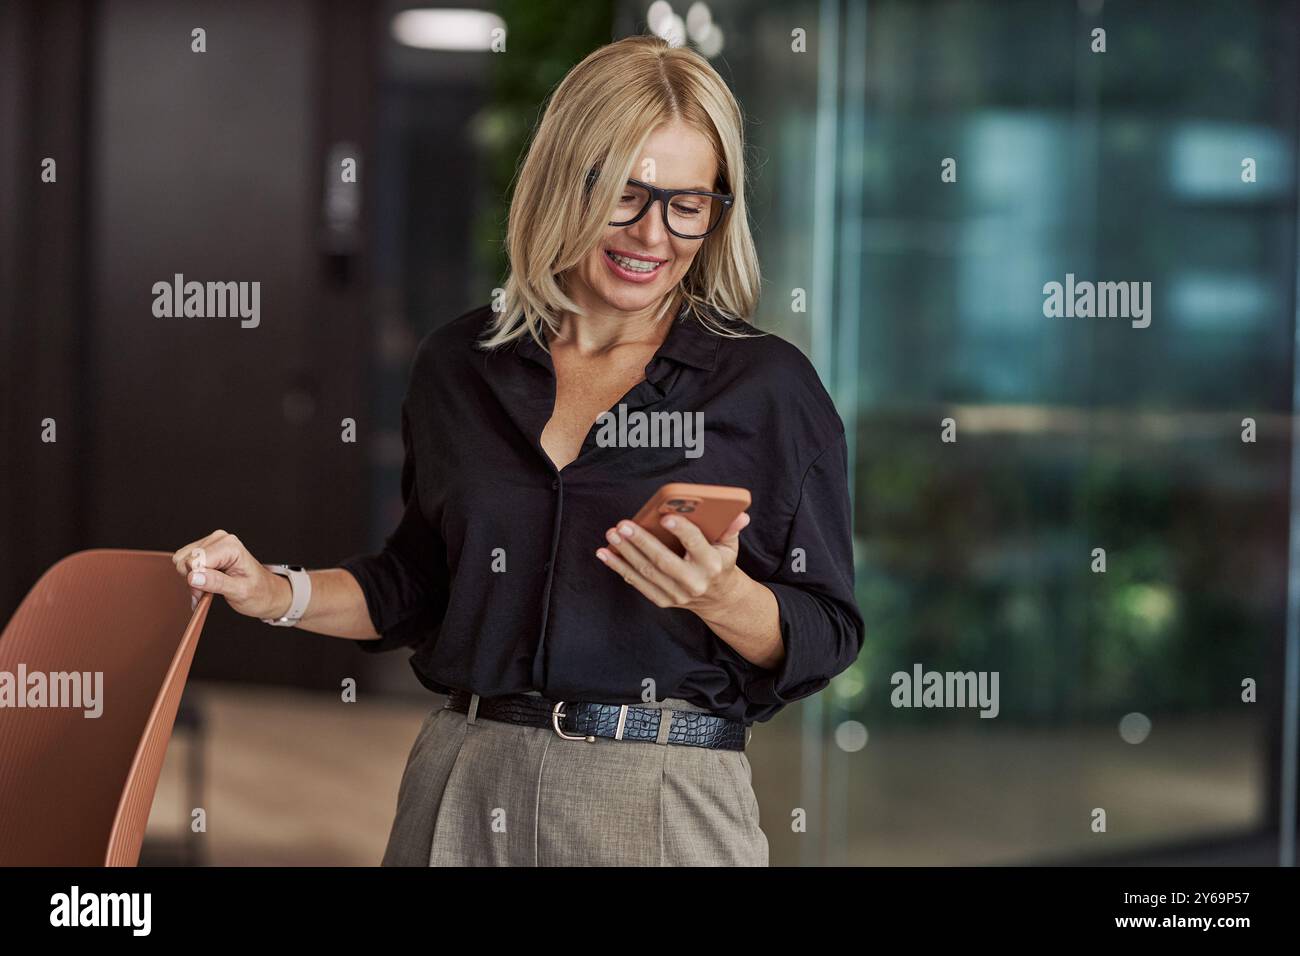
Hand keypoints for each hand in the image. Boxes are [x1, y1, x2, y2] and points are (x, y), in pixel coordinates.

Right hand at [172, 529, 290, 619]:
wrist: (267, 591)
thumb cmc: (259, 592)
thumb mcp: (240, 592)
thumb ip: (217, 583)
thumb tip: (194, 576)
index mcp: (230, 546)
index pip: (195, 561)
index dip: (197, 581)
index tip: (206, 593)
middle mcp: (220, 539)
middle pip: (186, 560)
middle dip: (193, 580)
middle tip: (208, 591)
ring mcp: (212, 542)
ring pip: (182, 561)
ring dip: (191, 578)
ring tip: (209, 586)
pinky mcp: (205, 548)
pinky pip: (184, 561)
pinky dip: (191, 575)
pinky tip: (205, 580)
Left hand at [595, 511, 751, 613]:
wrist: (718, 599)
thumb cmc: (720, 563)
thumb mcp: (730, 546)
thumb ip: (731, 529)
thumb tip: (740, 514)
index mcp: (712, 564)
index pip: (696, 544)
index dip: (681, 531)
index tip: (665, 517)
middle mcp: (694, 582)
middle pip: (664, 561)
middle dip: (641, 542)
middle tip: (623, 525)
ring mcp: (677, 594)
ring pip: (647, 572)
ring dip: (625, 553)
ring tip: (611, 535)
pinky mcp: (663, 601)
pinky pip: (638, 583)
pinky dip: (620, 568)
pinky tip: (605, 554)